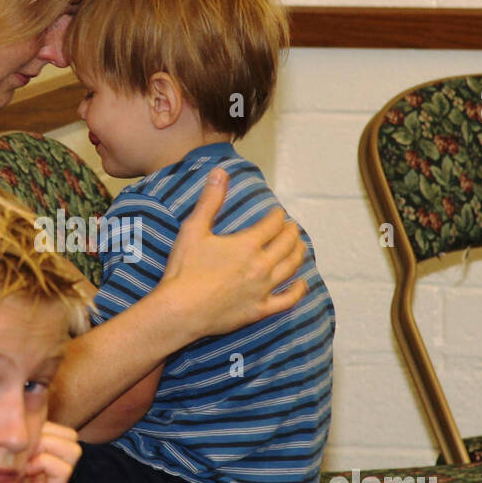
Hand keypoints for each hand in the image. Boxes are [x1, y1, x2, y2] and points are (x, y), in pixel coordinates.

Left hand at [0, 421, 81, 482]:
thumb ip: (7, 437)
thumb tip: (20, 412)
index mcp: (35, 456)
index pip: (58, 427)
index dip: (42, 422)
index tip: (16, 431)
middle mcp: (46, 468)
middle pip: (69, 435)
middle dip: (48, 431)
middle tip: (22, 445)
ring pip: (72, 447)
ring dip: (48, 444)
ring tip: (23, 457)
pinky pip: (63, 468)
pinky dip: (45, 461)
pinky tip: (23, 469)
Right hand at [159, 166, 307, 339]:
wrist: (180, 310)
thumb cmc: (184, 270)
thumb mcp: (193, 229)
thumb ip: (210, 200)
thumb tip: (220, 171)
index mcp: (247, 244)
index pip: (272, 224)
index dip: (278, 216)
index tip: (278, 212)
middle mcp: (261, 265)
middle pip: (287, 244)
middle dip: (291, 232)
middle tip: (291, 227)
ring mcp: (263, 289)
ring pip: (291, 268)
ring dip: (298, 254)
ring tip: (300, 246)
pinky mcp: (259, 309)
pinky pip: (287, 299)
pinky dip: (298, 290)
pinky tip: (302, 283)